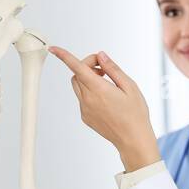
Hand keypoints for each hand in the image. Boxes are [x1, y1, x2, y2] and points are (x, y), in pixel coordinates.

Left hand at [48, 46, 160, 171]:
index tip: (53, 49)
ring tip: (105, 83)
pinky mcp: (85, 116)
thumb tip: (100, 56)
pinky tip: (106, 99)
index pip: (78, 67)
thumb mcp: (129, 86)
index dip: (64, 56)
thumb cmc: (135, 113)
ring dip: (87, 78)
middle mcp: (88, 99)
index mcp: (99, 89)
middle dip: (87, 66)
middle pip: (77, 74)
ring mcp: (84, 109)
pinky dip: (89, 92)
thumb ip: (113, 69)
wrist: (133, 139)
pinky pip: (82, 98)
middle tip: (104, 69)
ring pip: (77, 86)